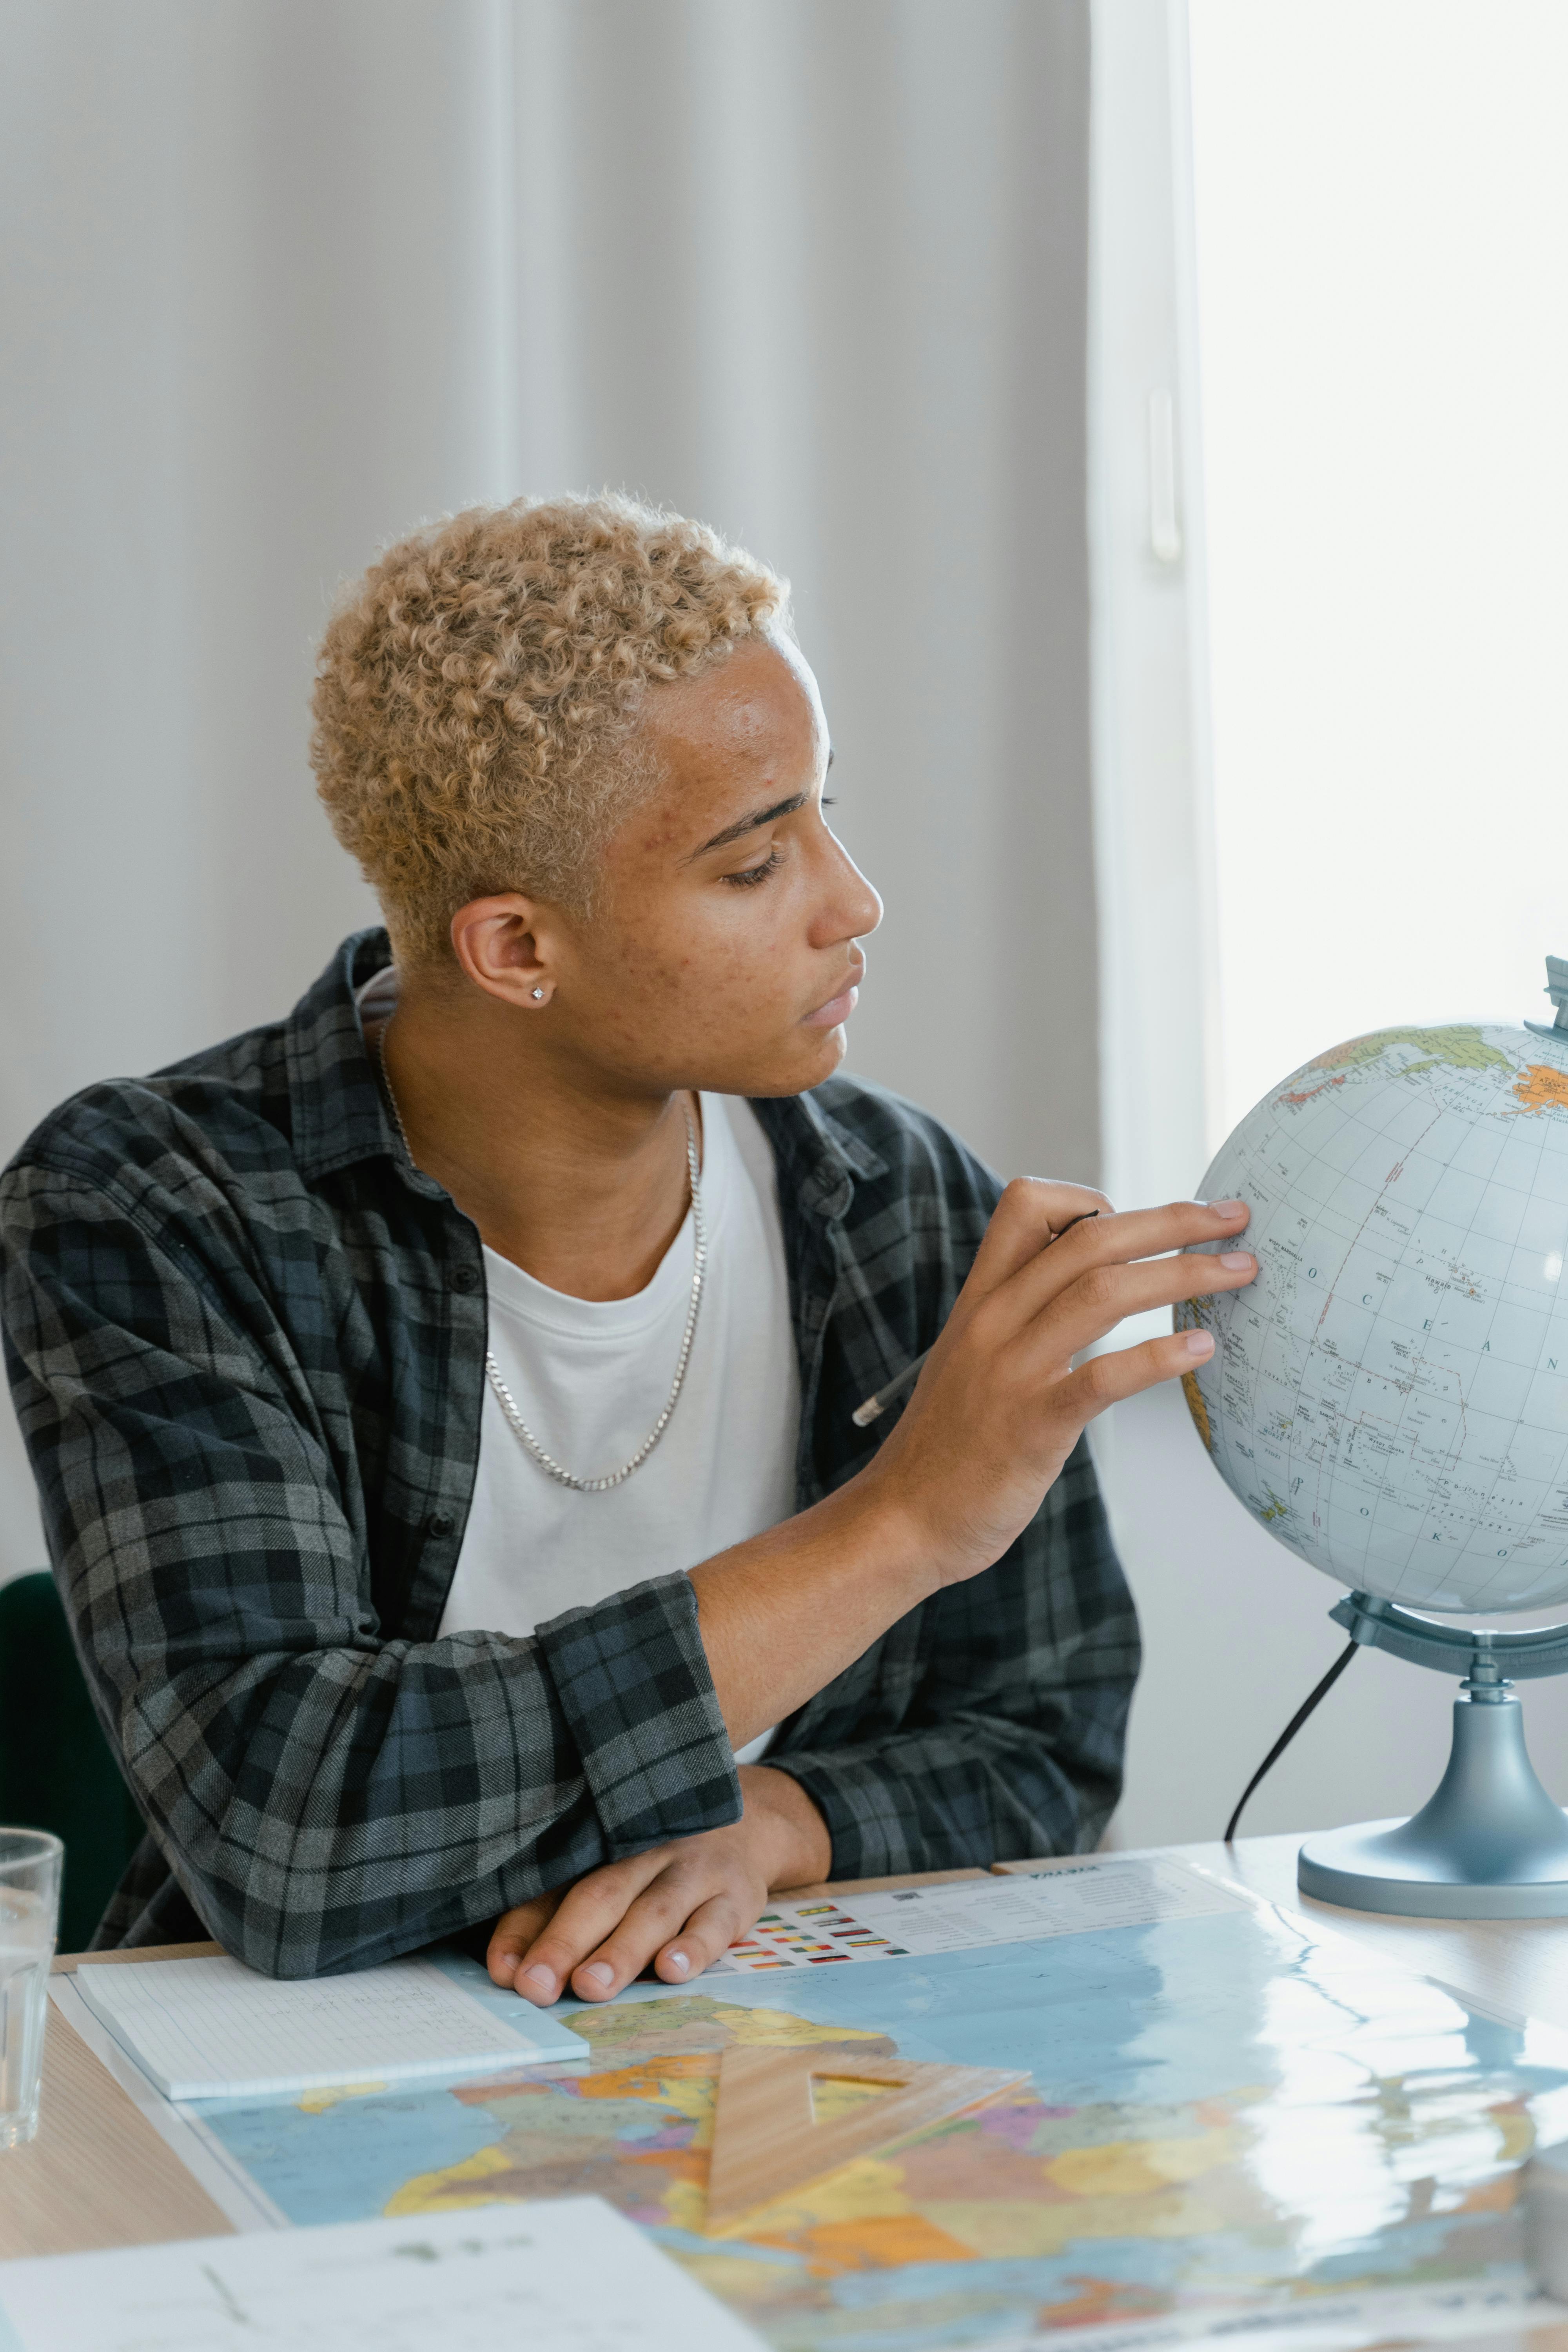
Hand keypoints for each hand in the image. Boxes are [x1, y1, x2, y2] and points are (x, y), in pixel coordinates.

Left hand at [486, 1766, 830, 2004]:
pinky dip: (694, 1947)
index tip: (502, 1971)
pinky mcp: (735, 1896)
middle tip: (536, 1985)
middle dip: (565, 1942)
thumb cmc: (654, 1867)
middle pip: (599, 1895)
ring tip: (591, 1986)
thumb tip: (507, 1971)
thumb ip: (556, 1917)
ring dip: (621, 1951)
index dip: (524, 1930)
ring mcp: (692, 1873)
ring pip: (652, 1911)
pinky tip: (673, 1969)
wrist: (749, 1827)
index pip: (553, 1888)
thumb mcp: (608, 1875)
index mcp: (600, 1848)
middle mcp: (643, 1854)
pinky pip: (715, 1922)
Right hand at [863, 1184, 1254, 1584]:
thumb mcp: (972, 1358)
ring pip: (1103, 1290)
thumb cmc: (948, 1445)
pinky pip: (1105, 1376)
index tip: (1142, 1224)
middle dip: (1171, 1220)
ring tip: (1239, 1273)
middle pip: (1089, 1237)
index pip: (1028, 1205)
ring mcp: (1012, 1371)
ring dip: (1182, 1274)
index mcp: (980, 1299)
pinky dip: (1160, 1356)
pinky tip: (1201, 1350)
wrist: (902, 1518)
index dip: (1092, 1200)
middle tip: (1232, 1218)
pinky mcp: (1033, 1425)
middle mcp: (994, 1321)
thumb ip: (1021, 1320)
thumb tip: (1093, 1291)